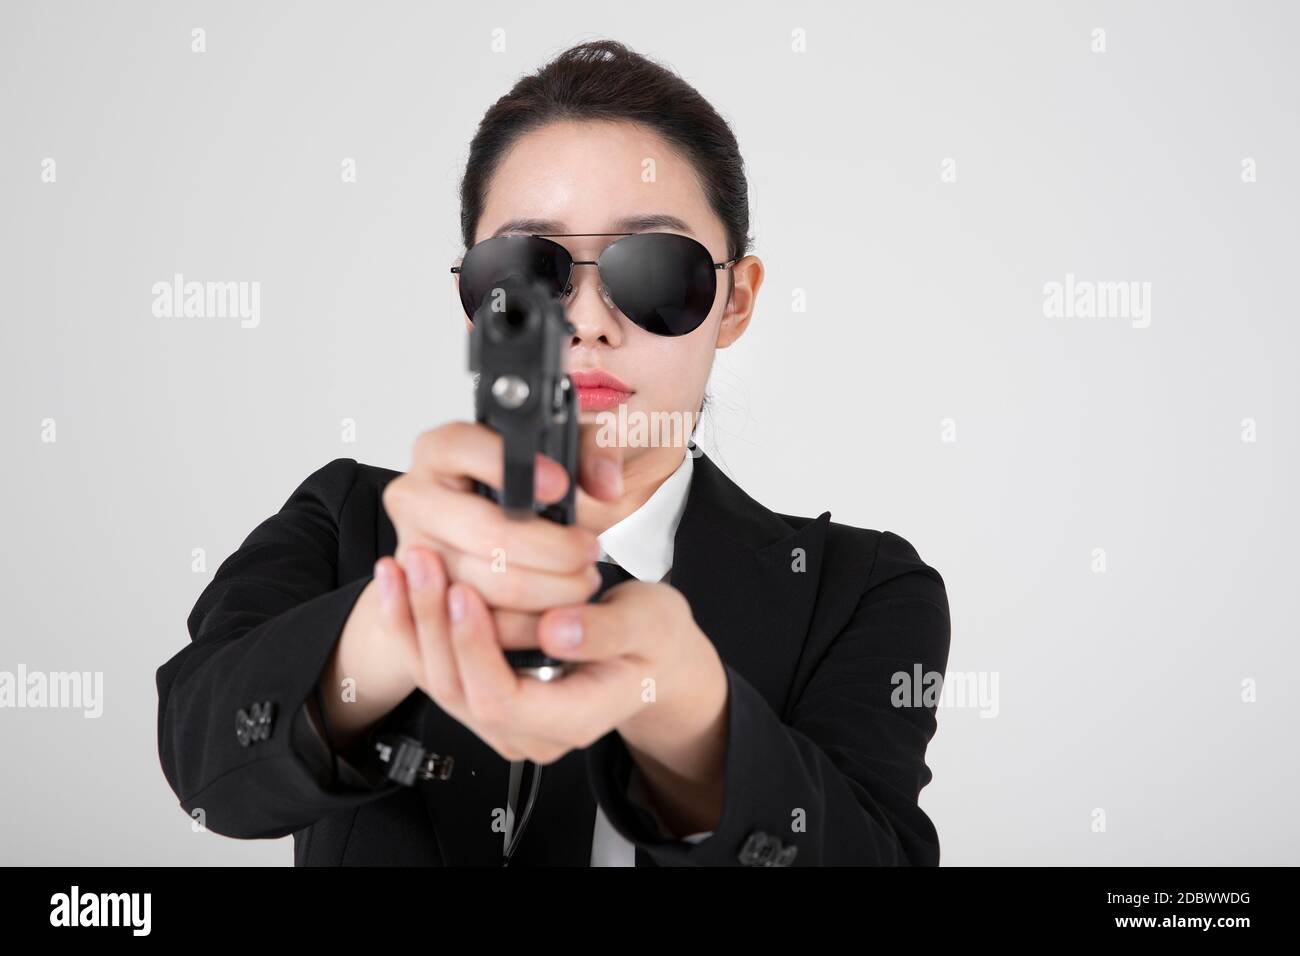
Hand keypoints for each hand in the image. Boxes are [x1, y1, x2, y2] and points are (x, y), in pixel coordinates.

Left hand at [373, 544, 727, 769]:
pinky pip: (438, 668)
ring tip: (402, 563)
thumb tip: (557, 630)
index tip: (463, 590)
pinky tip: (401, 582)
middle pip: (459, 692)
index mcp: (575, 719)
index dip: (474, 647)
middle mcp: (532, 732)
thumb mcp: (651, 623)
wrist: (653, 659)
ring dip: (413, 622)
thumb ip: (607, 631)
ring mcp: (505, 722)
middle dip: (432, 624)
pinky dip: (414, 625)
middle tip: (421, 558)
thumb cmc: (654, 640)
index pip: (503, 700)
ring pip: (437, 682)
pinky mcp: (487, 697)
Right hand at [381, 421, 621, 618]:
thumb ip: (595, 450)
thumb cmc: (538, 483)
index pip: (461, 447)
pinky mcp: (433, 602)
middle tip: (589, 550)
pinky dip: (533, 623)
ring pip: (489, 585)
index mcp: (439, 451)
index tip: (561, 486)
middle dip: (553, 548)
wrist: (516, 523)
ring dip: (551, 589)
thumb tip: (606, 484)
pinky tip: (562, 606)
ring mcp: (419, 556)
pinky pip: (487, 625)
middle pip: (485, 531)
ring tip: (583, 578)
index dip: (513, 467)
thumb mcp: (570, 450)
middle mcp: (416, 500)